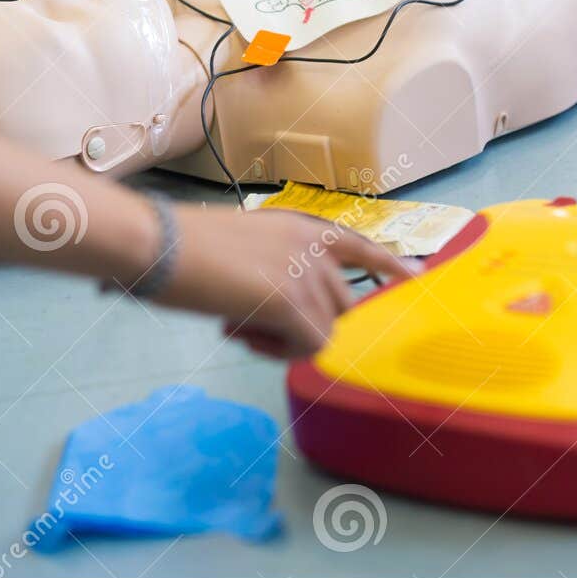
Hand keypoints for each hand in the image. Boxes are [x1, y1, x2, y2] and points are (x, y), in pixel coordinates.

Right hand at [157, 206, 410, 358]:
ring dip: (284, 339)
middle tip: (246, 322)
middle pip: (342, 304)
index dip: (389, 264)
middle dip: (302, 322)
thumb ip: (274, 269)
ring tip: (235, 323)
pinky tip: (240, 331)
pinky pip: (309, 346)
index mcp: (301, 226)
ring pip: (324, 329)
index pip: (360, 245)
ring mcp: (307, 272)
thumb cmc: (181, 245)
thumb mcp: (243, 247)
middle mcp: (313, 245)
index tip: (416, 277)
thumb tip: (279, 309)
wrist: (160, 242)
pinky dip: (278, 351)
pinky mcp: (293, 302)